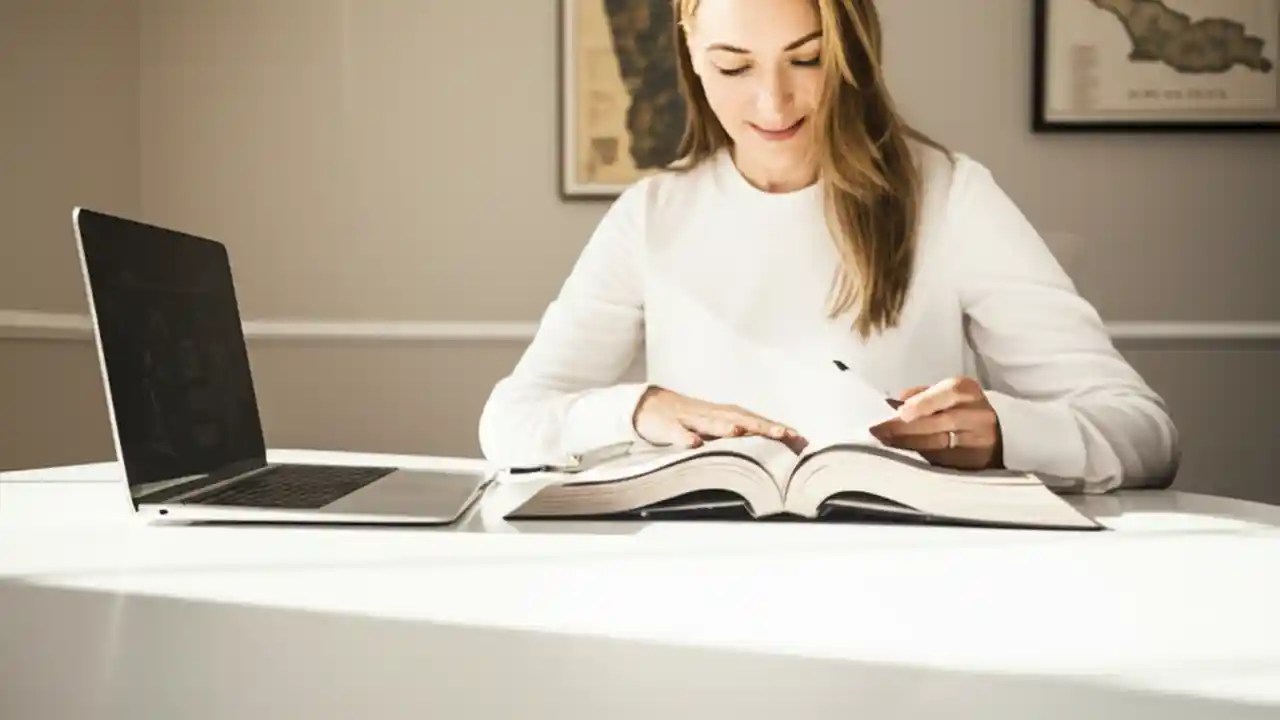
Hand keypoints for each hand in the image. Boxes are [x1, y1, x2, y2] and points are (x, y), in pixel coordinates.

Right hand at [633, 386, 806, 452]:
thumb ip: (739, 435)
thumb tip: (771, 446)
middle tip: (783, 434)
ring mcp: (689, 419)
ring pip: (710, 423)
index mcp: (724, 416)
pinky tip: (693, 443)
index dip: (775, 428)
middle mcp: (711, 414)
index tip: (798, 438)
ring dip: (725, 427)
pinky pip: (676, 432)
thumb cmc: (687, 419)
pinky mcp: (668, 426)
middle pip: (739, 418)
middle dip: (761, 426)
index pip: (755, 421)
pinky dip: (685, 437)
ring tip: (740, 432)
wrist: (648, 405)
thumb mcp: (715, 428)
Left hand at [869, 376, 1003, 470]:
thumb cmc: (959, 410)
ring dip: (909, 442)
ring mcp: (980, 440)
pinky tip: (902, 453)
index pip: (950, 392)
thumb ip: (921, 396)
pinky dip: (920, 455)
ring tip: (886, 441)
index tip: (901, 412)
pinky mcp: (976, 461)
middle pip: (944, 420)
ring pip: (942, 442)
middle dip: (909, 426)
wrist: (990, 435)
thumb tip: (895, 400)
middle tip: (880, 430)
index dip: (925, 401)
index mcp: (968, 391)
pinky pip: (944, 458)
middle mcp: (979, 414)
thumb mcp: (944, 396)